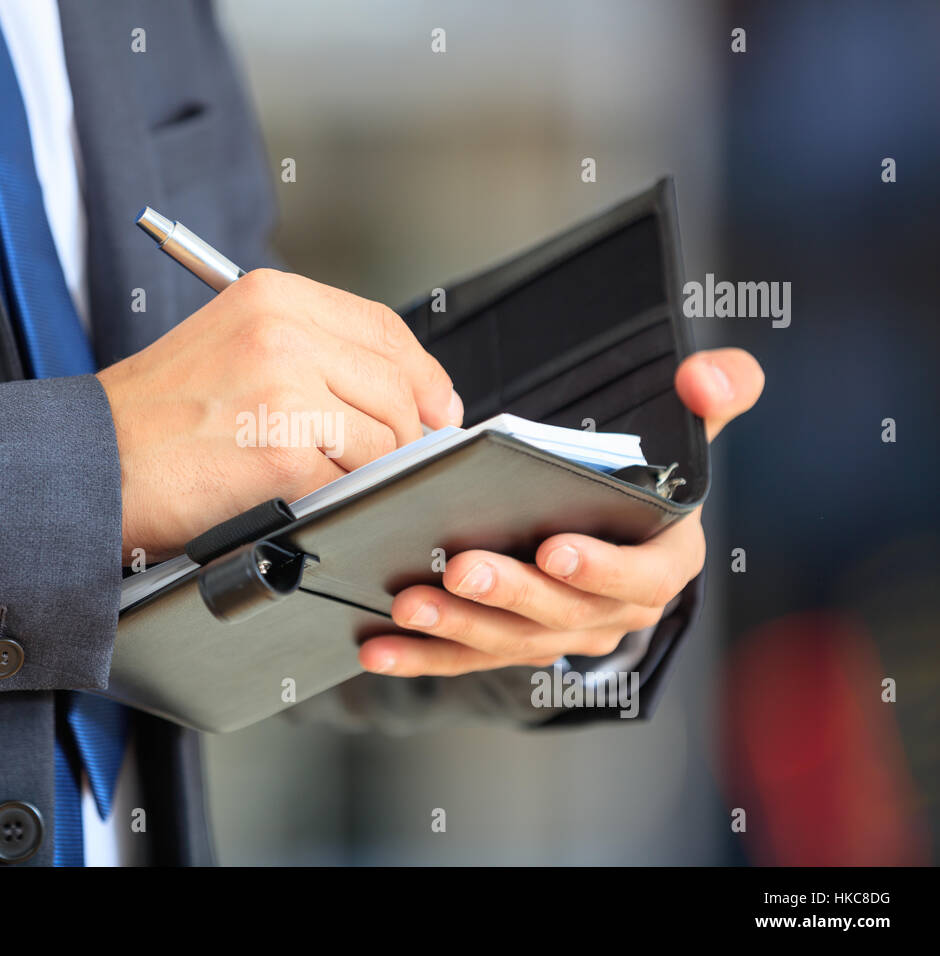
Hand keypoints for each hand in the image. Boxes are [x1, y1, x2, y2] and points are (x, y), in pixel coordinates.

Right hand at [97, 269, 461, 561]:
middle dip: (404, 434)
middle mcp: (282, 330)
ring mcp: (285, 388)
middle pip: (396, 386)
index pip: (383, 328)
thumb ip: (312, 353)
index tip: (435, 407)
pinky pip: (352, 480)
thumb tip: (401, 392)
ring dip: (366, 471)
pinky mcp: (283, 448)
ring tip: (319, 479)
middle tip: (387, 461)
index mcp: (273, 297)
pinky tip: (299, 497)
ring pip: (384, 438)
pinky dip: (337, 498)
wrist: (88, 464)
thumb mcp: (231, 348)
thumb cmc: (152, 420)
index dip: (420, 375)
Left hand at [358, 347, 763, 675]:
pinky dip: (421, 656)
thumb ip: (716, 394)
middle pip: (563, 612)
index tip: (556, 548)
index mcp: (662, 563)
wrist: (607, 519)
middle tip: (463, 568)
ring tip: (409, 605)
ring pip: (509, 640)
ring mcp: (559, 633)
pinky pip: (465, 657)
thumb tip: (707, 377)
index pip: (642, 577)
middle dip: (511, 593)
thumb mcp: (689, 430)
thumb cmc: (642, 474)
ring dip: (458, 627)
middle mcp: (612, 610)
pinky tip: (377, 648)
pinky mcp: (509, 644)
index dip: (602, 568)